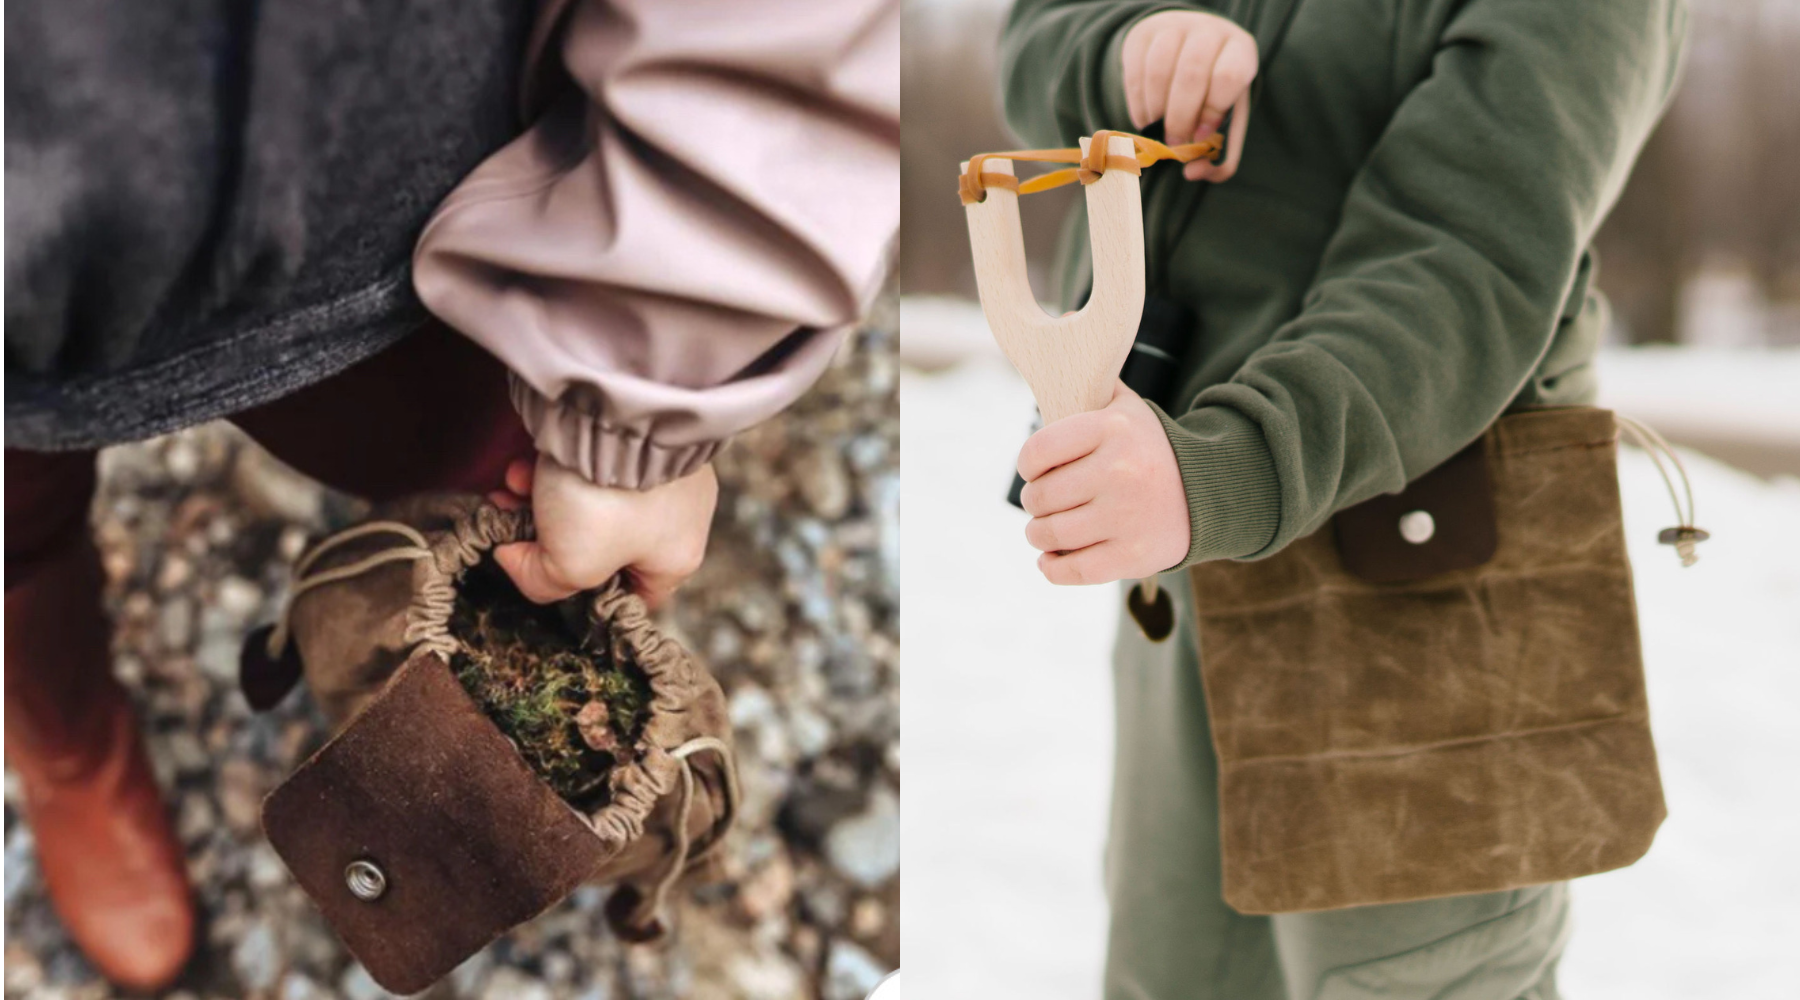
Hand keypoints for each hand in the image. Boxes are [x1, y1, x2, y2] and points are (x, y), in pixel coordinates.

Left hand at [489, 454, 717, 607]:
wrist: (613, 414)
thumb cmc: (605, 501)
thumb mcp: (569, 565)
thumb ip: (540, 581)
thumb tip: (515, 560)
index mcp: (676, 558)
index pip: (629, 596)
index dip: (583, 597)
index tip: (546, 578)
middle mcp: (677, 517)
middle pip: (599, 547)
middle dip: (548, 539)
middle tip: (512, 529)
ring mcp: (659, 474)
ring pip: (588, 505)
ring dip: (542, 503)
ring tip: (510, 492)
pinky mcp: (638, 439)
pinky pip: (591, 468)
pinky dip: (554, 471)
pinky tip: (524, 467)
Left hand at [1017, 380, 1188, 585]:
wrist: (1209, 491)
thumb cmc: (1148, 449)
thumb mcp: (1126, 408)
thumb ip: (1088, 388)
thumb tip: (1051, 368)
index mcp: (1113, 430)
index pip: (1037, 451)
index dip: (1027, 465)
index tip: (1035, 470)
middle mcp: (1121, 472)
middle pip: (1040, 497)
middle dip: (1034, 502)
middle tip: (1043, 502)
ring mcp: (1127, 517)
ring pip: (1050, 533)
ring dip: (1038, 534)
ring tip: (1044, 529)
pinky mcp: (1134, 556)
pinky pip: (1073, 569)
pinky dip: (1052, 567)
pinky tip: (1050, 558)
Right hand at [1121, 10, 1257, 180]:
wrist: (1186, 49)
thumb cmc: (1210, 94)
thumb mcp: (1225, 119)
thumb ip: (1219, 154)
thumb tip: (1193, 173)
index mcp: (1240, 50)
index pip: (1228, 76)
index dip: (1212, 111)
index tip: (1202, 135)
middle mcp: (1209, 31)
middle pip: (1191, 74)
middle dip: (1180, 117)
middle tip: (1175, 141)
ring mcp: (1174, 26)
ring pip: (1159, 70)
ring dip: (1155, 109)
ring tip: (1156, 128)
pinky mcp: (1143, 33)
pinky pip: (1135, 70)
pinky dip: (1137, 102)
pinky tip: (1145, 116)